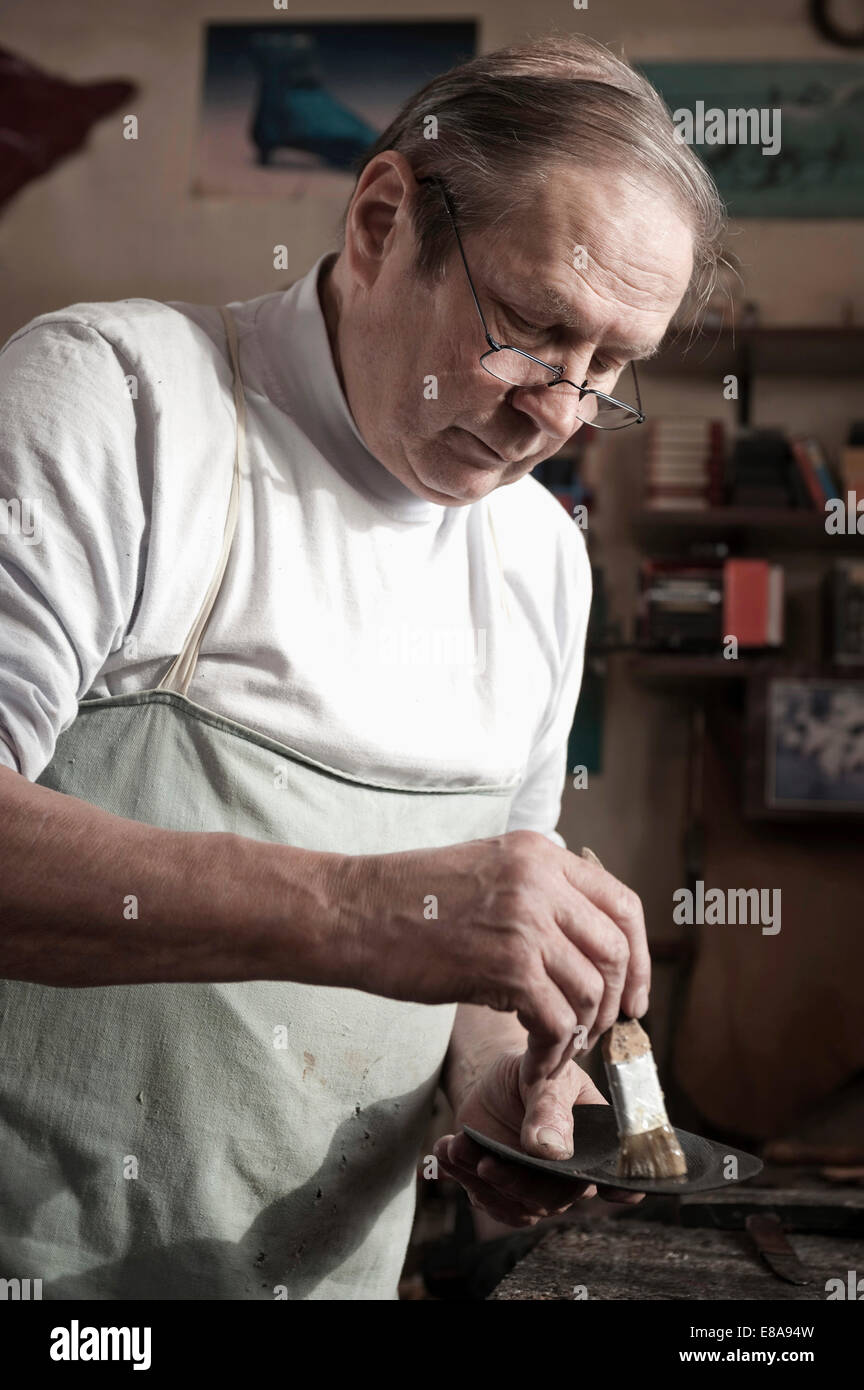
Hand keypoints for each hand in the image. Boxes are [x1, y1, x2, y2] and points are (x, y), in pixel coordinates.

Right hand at [340, 830, 649, 1077]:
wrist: (351, 912)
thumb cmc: (406, 902)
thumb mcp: (484, 874)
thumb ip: (534, 894)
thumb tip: (581, 942)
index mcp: (539, 853)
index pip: (623, 903)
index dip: (641, 956)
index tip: (634, 995)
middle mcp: (541, 880)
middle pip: (616, 950)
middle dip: (616, 1002)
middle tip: (596, 1032)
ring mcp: (526, 921)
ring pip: (592, 991)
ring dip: (580, 1032)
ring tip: (553, 1049)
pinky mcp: (507, 966)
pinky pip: (558, 1022)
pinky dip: (554, 1052)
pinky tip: (535, 1062)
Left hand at [432, 1048, 643, 1226]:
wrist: (497, 1078)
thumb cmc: (533, 1071)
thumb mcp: (543, 1075)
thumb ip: (549, 1108)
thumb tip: (550, 1150)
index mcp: (595, 1144)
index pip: (617, 1175)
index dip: (621, 1190)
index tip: (611, 1192)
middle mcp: (571, 1175)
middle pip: (554, 1197)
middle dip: (516, 1182)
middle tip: (485, 1160)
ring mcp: (537, 1188)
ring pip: (516, 1205)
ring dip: (481, 1181)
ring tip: (454, 1146)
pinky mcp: (503, 1191)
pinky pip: (487, 1199)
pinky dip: (463, 1178)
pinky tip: (446, 1150)